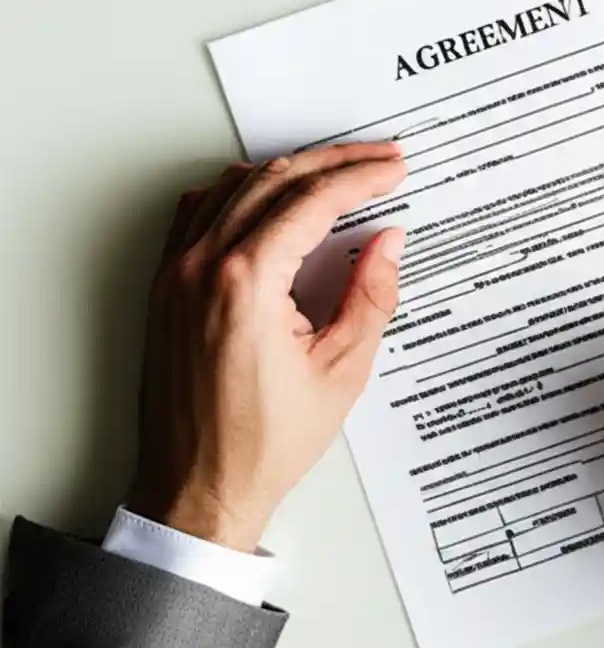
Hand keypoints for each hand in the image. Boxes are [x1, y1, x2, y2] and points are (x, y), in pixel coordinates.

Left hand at [128, 143, 406, 551]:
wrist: (198, 486)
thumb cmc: (262, 443)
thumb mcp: (341, 371)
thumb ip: (370, 295)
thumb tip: (388, 242)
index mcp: (246, 284)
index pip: (311, 200)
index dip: (360, 177)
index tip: (393, 170)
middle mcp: (202, 267)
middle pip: (274, 180)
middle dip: (333, 163)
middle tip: (378, 160)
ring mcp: (176, 274)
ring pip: (234, 187)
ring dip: (289, 171)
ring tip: (335, 173)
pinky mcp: (166, 287)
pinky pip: (199, 213)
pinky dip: (241, 193)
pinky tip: (269, 198)